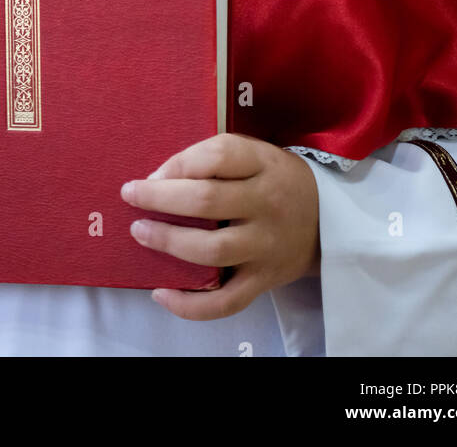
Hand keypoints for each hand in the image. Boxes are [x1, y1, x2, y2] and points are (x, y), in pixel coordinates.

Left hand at [121, 132, 319, 319]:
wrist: (325, 220)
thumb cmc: (274, 179)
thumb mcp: (254, 153)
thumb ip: (212, 158)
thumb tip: (158, 178)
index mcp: (264, 165)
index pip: (219, 155)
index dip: (179, 163)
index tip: (152, 172)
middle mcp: (267, 206)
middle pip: (207, 201)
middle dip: (160, 199)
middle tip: (131, 196)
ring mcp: (266, 247)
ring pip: (212, 251)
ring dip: (169, 243)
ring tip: (140, 233)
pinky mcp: (264, 281)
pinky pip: (226, 302)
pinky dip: (190, 304)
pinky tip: (162, 292)